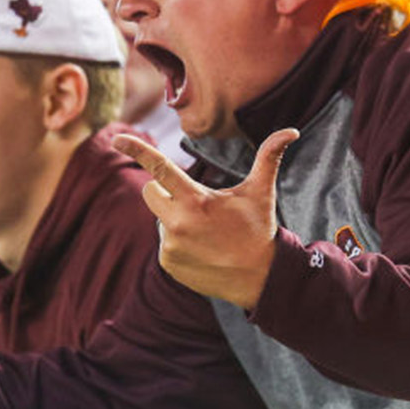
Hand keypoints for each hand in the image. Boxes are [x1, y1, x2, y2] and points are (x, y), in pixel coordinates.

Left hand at [114, 129, 297, 310]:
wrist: (260, 278)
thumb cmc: (259, 228)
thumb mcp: (262, 192)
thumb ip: (269, 157)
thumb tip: (292, 130)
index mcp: (197, 201)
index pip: (160, 170)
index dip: (137, 151)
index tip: (117, 139)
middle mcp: (178, 224)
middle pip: (150, 192)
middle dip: (164, 191)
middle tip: (195, 202)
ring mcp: (170, 246)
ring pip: (160, 218)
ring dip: (175, 218)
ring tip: (205, 232)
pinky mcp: (167, 263)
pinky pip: (164, 241)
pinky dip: (178, 240)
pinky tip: (201, 248)